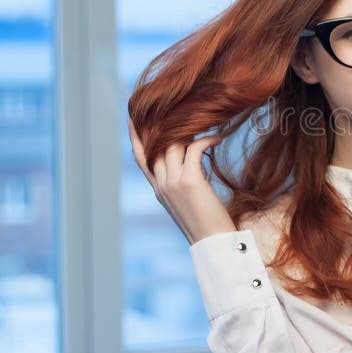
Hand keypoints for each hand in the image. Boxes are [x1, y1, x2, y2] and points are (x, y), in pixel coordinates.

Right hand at [128, 118, 235, 244]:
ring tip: (204, 124)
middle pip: (154, 147)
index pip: (142, 160)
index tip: (133, 121)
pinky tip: (217, 138)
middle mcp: (161, 185)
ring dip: (189, 131)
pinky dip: (206, 140)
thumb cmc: (208, 224)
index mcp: (159, 191)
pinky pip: (194, 149)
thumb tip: (192, 165)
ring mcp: (173, 183)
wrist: (213, 243)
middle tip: (172, 109)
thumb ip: (182, 184)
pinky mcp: (189, 181)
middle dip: (160, 126)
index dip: (136, 140)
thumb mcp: (188, 202)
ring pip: (172, 144)